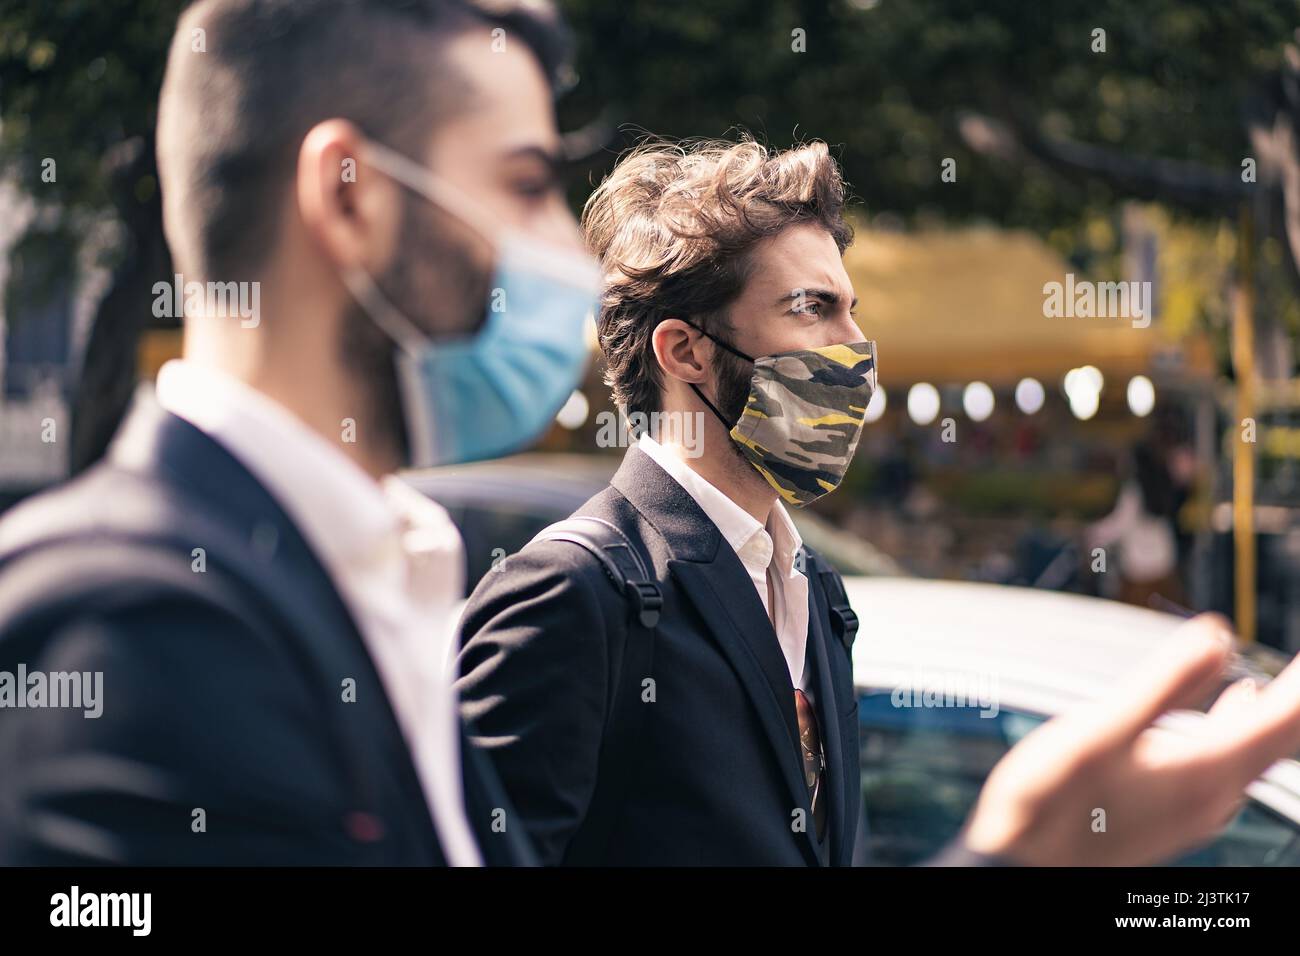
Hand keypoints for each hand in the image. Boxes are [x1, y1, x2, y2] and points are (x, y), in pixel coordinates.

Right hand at [961, 614, 1299, 865]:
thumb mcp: (1100, 730)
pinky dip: (1242, 730)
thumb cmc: (1051, 805)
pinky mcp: (1172, 814)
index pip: (1284, 719)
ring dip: (1272, 714)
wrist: (1022, 866)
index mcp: (1203, 770)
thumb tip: (1217, 635)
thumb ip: (1163, 683)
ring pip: (1255, 753)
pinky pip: (1230, 766)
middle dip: (1293, 696)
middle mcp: (1211, 795)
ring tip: (1279, 679)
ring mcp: (1193, 809)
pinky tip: (1229, 711)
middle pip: (1278, 739)